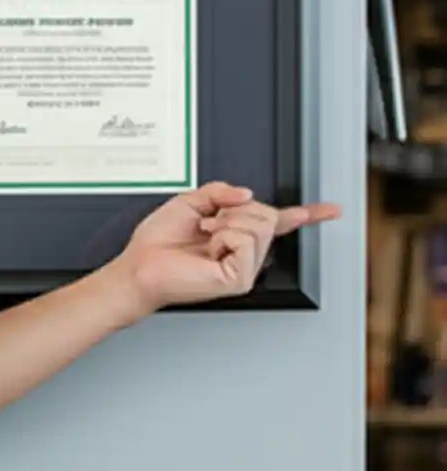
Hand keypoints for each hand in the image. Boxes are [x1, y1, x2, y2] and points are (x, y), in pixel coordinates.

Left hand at [106, 181, 341, 317]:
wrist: (139, 266)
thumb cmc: (157, 243)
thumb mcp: (188, 203)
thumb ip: (219, 191)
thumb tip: (246, 194)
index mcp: (235, 234)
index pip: (277, 222)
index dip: (307, 214)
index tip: (331, 210)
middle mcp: (244, 253)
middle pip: (265, 213)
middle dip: (232, 210)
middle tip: (207, 226)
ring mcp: (244, 267)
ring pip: (257, 224)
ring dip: (224, 223)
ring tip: (205, 238)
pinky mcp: (238, 278)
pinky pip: (243, 239)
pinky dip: (221, 236)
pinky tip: (208, 248)